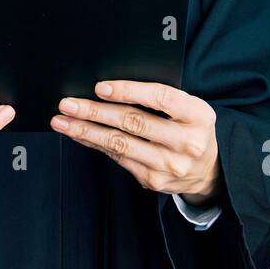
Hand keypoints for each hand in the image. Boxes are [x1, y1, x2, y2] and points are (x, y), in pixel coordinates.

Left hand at [50, 80, 220, 205]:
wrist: (206, 170)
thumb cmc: (189, 128)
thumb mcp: (188, 108)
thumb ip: (160, 98)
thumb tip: (109, 88)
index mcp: (198, 115)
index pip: (161, 98)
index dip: (128, 91)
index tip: (100, 87)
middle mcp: (186, 142)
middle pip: (133, 122)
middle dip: (95, 112)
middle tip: (68, 104)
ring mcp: (169, 165)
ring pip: (120, 144)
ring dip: (86, 131)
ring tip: (62, 121)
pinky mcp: (153, 180)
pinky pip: (117, 158)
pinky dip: (94, 144)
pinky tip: (79, 135)